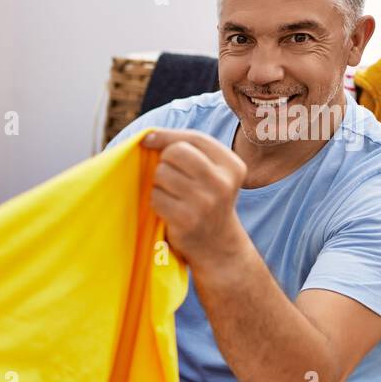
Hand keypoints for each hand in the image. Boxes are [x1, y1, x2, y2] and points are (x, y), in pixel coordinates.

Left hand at [141, 129, 247, 269]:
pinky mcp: (186, 220)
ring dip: (158, 183)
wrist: (217, 245)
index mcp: (232, 166)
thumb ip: (189, 150)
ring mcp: (205, 203)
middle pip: (175, 152)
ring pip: (161, 174)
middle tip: (169, 177)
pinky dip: (155, 201)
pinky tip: (167, 209)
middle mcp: (222, 183)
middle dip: (164, 162)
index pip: (194, 139)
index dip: (166, 136)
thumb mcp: (212, 173)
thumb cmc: (207, 200)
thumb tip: (148, 136)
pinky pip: (155, 197)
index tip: (148, 139)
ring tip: (171, 194)